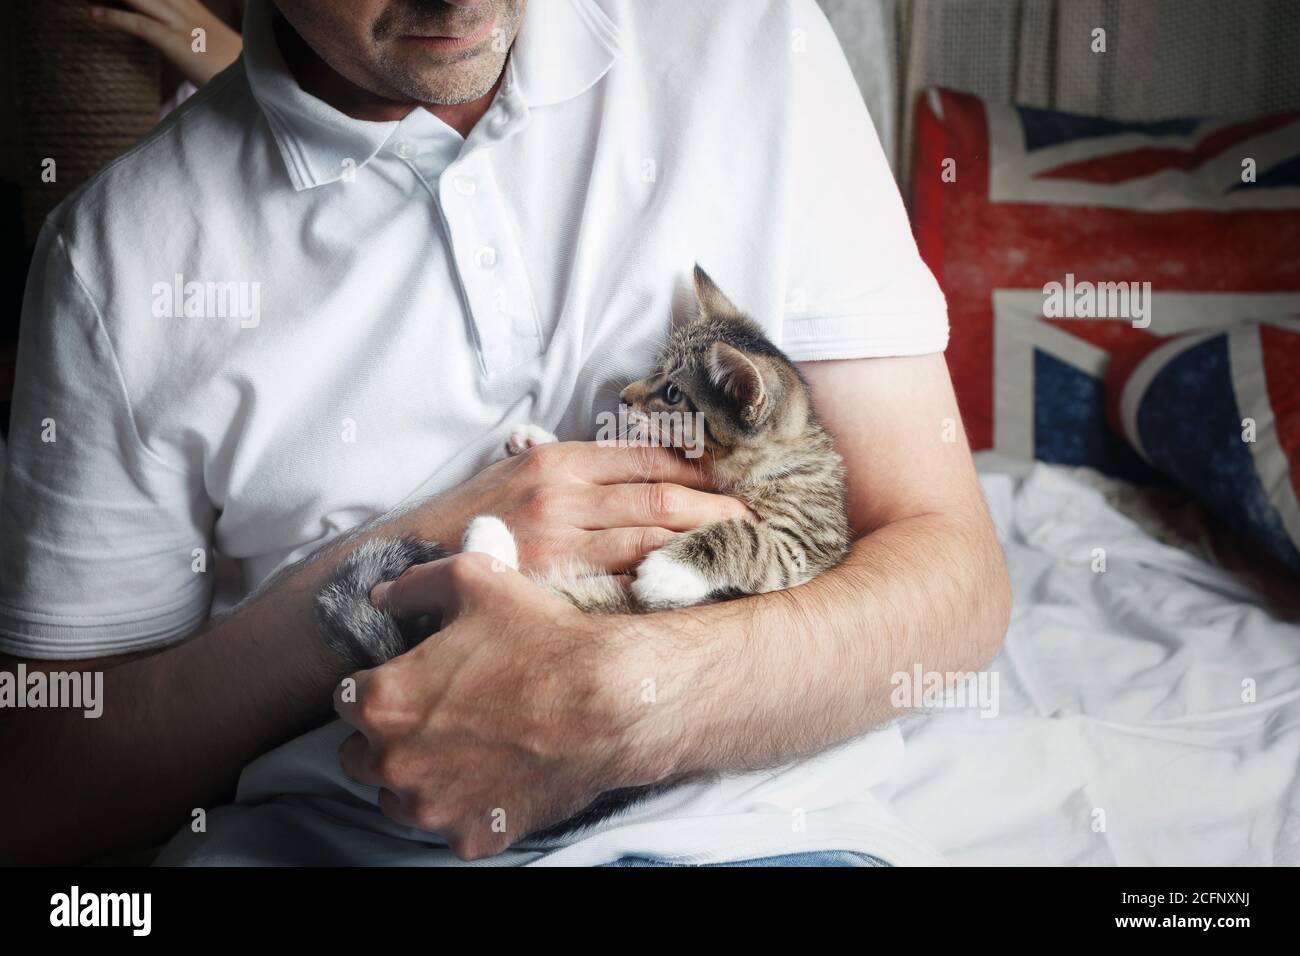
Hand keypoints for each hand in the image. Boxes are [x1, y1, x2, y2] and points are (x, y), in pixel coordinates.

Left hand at [89, 0, 241, 86]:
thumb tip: (199, 48)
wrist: (260, 85)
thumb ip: (206, 41)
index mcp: (200, 13)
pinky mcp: (176, 43)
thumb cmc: (244, 74)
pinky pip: (139, 25)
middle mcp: (190, 13)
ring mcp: (183, 26)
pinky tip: (93, 14)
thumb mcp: (224, 51)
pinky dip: (114, 17)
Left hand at [334, 552, 659, 858]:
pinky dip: (465, 807)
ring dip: (417, 776)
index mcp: (383, 702)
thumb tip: (383, 596)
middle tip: (437, 713)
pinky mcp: (472, 837)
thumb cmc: (542, 639)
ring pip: (398, 799)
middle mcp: (395, 763)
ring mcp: (434, 808)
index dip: (378, 684)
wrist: (609, 701)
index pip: (344, 699)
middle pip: (360, 756)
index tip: (412, 679)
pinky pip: (450, 827)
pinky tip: (495, 774)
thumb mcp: (475, 580)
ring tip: (464, 746)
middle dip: (388, 735)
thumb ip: (415, 584)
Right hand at [413, 442, 750, 575]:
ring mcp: (559, 542)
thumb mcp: (518, 473)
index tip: (740, 480)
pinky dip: (664, 585)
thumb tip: (646, 467)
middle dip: (721, 511)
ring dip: (705, 548)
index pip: (651, 457)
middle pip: (665, 500)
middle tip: (763, 524)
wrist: (404, 560)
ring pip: (653, 542)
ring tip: (744, 556)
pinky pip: (623, 585)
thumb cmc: (467, 520)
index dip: (704, 469)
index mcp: (561, 460)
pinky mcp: (552, 585)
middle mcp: (564, 494)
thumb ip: (578, 469)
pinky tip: (696, 589)